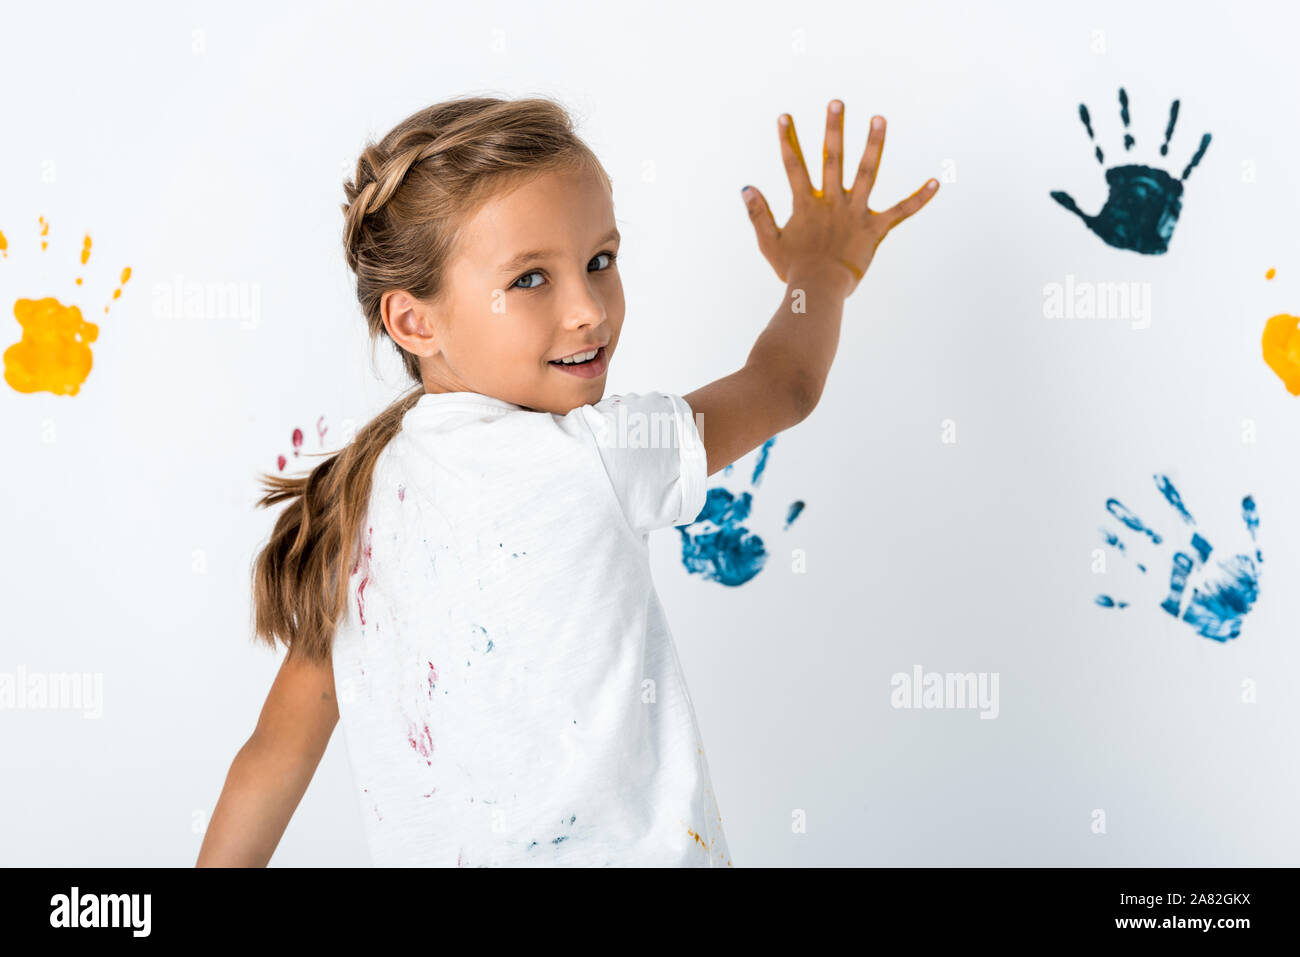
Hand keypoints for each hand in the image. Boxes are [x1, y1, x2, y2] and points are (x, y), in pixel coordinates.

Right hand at [742, 100, 938, 295]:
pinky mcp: (875, 229)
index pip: (794, 166)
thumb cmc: (793, 270)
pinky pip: (901, 211)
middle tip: (837, 102)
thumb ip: (758, 213)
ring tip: (879, 118)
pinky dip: (919, 198)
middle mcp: (831, 202)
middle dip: (834, 128)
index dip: (788, 140)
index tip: (784, 117)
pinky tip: (936, 182)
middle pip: (832, 159)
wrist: (818, 290)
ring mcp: (855, 213)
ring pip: (866, 173)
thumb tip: (746, 187)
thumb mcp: (769, 242)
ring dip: (873, 144)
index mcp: (806, 205)